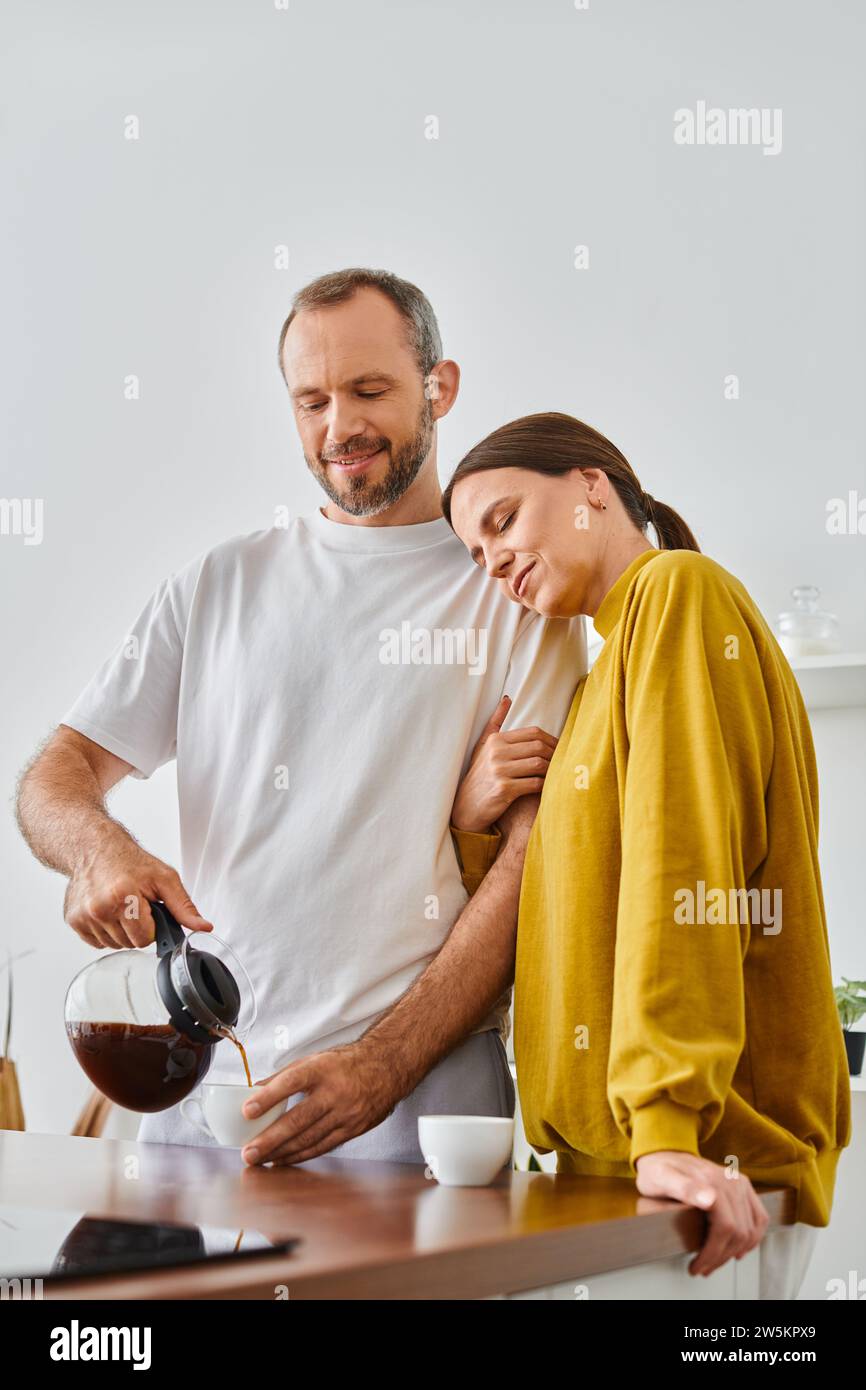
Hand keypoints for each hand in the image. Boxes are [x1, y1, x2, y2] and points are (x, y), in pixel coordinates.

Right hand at [63, 840, 213, 949]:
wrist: (96, 849)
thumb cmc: (130, 862)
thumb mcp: (165, 879)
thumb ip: (184, 907)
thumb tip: (203, 926)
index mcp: (123, 896)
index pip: (144, 938)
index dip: (151, 926)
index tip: (148, 910)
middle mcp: (99, 908)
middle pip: (129, 943)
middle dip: (137, 928)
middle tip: (135, 905)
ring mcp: (84, 916)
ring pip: (113, 944)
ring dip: (121, 931)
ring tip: (121, 906)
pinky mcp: (73, 920)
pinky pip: (97, 942)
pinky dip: (105, 931)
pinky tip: (108, 911)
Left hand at [240, 1040, 398, 1165]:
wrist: (387, 1067)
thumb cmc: (345, 1064)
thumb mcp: (315, 1060)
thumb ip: (284, 1076)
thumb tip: (254, 1090)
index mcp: (322, 1069)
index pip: (292, 1082)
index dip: (269, 1097)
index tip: (247, 1110)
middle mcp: (335, 1091)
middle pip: (299, 1119)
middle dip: (271, 1139)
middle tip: (249, 1152)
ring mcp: (346, 1113)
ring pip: (309, 1138)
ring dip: (282, 1152)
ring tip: (260, 1159)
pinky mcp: (354, 1128)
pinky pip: (323, 1146)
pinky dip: (301, 1155)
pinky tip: (283, 1160)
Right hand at [451, 695, 557, 832]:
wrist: (466, 807)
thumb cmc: (479, 775)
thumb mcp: (483, 747)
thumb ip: (495, 723)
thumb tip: (507, 699)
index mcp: (495, 740)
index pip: (533, 733)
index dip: (552, 740)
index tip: (561, 748)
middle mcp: (496, 753)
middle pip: (538, 747)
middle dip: (555, 754)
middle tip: (563, 761)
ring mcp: (499, 771)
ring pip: (538, 765)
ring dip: (552, 769)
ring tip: (558, 773)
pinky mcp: (504, 790)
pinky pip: (534, 784)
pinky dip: (545, 785)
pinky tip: (548, 787)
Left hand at [635, 1150, 769, 1276]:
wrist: (664, 1152)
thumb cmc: (658, 1168)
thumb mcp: (661, 1178)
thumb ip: (684, 1188)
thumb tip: (710, 1199)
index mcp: (712, 1181)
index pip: (725, 1228)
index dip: (713, 1253)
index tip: (697, 1266)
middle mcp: (730, 1181)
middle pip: (739, 1232)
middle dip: (721, 1257)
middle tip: (703, 1268)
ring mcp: (739, 1182)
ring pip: (750, 1230)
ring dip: (735, 1252)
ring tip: (715, 1262)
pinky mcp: (743, 1185)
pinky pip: (759, 1217)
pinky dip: (753, 1237)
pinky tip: (739, 1248)